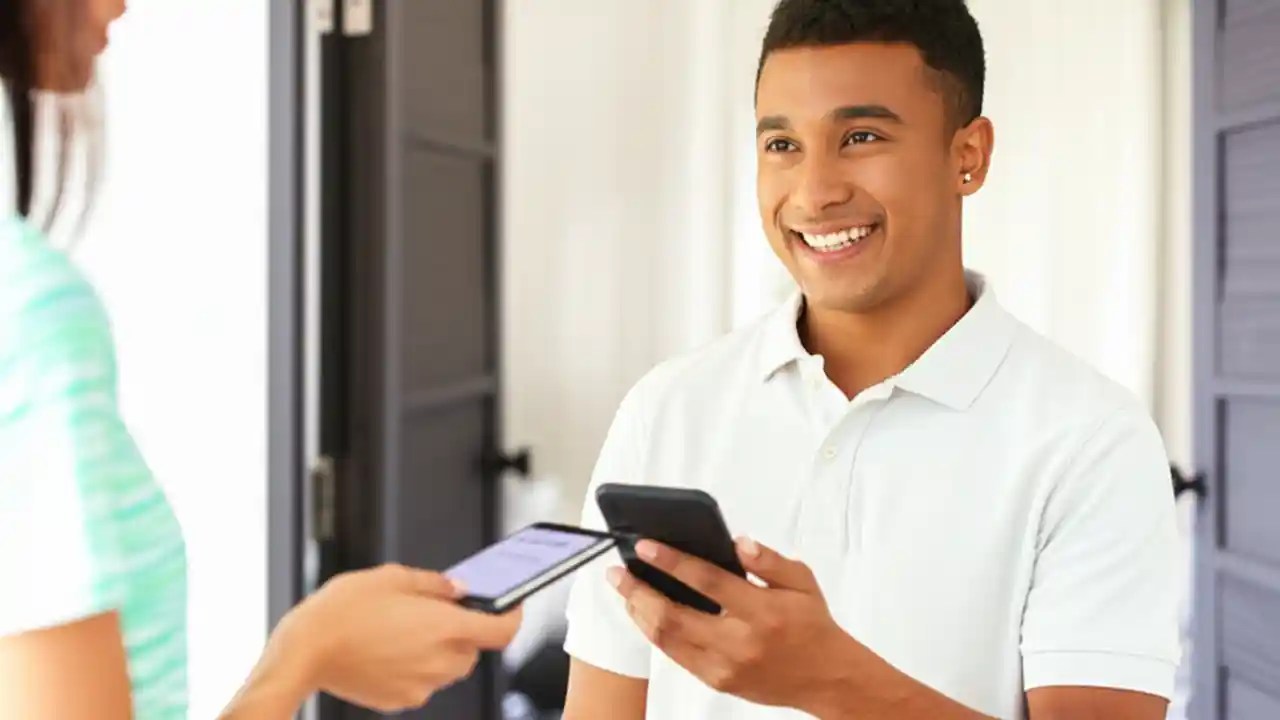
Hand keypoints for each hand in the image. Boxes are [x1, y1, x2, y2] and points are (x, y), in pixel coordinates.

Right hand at [262, 564, 520, 713]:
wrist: (303, 652)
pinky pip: (422, 681)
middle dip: (463, 630)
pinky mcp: (401, 699)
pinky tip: (388, 648)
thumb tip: (458, 589)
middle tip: (437, 611)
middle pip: (474, 649)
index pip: (503, 631)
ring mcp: (421, 685)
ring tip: (404, 628)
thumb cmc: (344, 610)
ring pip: (448, 666)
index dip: (512, 616)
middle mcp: (440, 661)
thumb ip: (434, 584)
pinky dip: (416, 665)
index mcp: (445, 628)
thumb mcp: (391, 578)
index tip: (510, 605)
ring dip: (440, 649)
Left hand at [609, 537, 859, 713]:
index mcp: (762, 612)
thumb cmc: (813, 624)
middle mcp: (740, 642)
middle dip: (639, 591)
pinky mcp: (717, 682)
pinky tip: (644, 613)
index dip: (672, 562)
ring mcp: (725, 667)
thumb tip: (737, 541)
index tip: (645, 546)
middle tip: (617, 571)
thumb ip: (769, 560)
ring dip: (639, 612)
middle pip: (675, 615)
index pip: (708, 582)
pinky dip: (655, 632)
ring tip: (623, 590)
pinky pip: (675, 655)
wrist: (826, 678)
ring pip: (667, 639)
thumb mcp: (802, 581)